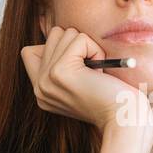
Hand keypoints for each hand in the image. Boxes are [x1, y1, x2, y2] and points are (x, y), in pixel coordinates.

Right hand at [20, 25, 152, 131]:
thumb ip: (63, 64)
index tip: (79, 67)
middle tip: (91, 72)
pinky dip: (96, 50)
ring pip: (64, 33)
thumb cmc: (113, 100)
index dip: (57, 48)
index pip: (30, 51)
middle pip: (52, 36)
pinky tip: (100, 72)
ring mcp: (46, 79)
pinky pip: (79, 39)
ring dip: (88, 47)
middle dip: (78, 46)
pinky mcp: (59, 72)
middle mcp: (39, 87)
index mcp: (41, 92)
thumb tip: (60, 34)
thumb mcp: (80, 83)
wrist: (123, 119)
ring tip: (96, 72)